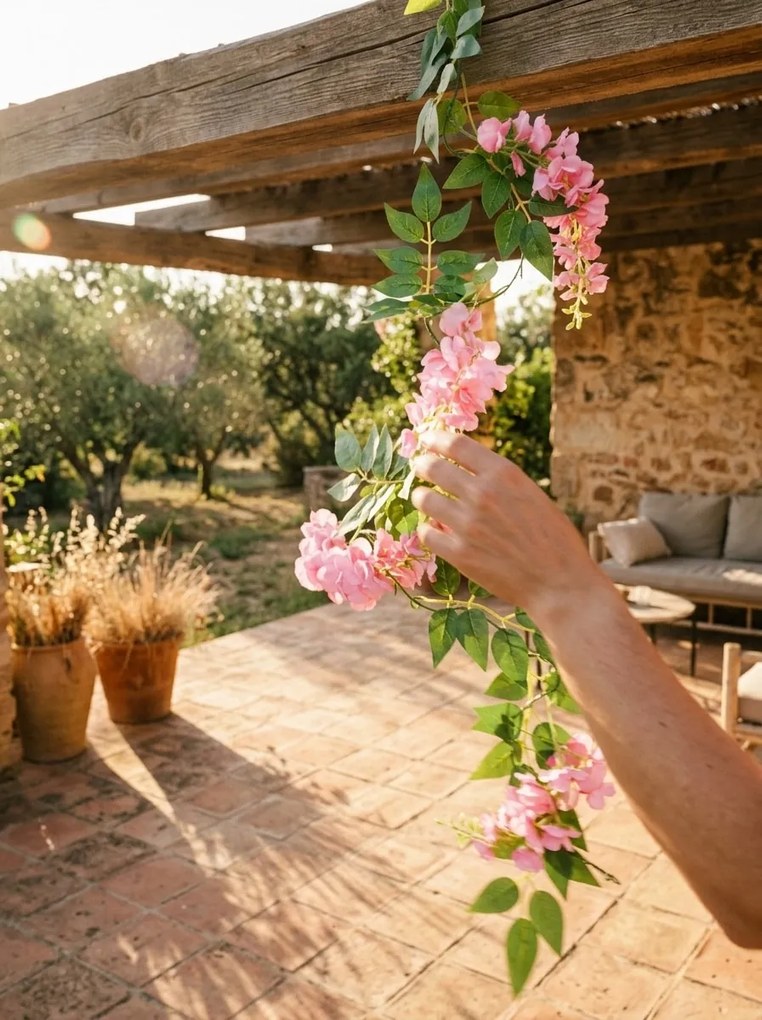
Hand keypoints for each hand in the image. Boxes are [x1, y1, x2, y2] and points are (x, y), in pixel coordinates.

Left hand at [411, 432, 605, 625]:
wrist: (559, 583)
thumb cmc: (554, 539)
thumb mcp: (532, 495)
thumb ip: (500, 482)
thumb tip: (469, 471)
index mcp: (504, 474)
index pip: (457, 444)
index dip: (436, 438)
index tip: (427, 439)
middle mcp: (482, 494)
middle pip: (434, 467)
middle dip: (422, 464)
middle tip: (418, 465)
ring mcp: (467, 524)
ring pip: (424, 499)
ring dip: (421, 496)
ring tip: (423, 498)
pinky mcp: (459, 554)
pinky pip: (427, 533)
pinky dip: (428, 529)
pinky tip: (434, 530)